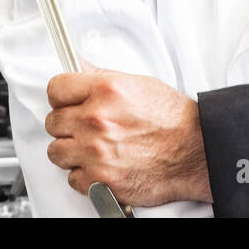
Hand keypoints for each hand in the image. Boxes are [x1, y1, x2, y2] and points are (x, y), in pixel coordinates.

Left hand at [44, 64, 211, 207]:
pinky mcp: (100, 180)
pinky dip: (84, 176)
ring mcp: (96, 153)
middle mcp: (96, 121)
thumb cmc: (172, 119)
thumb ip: (102, 76)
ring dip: (71, 151)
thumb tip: (79, 67)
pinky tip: (100, 166)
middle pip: (52, 122)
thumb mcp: (138, 83)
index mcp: (105, 91)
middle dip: (66, 124)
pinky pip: (72, 178)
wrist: (195, 151)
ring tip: (91, 148)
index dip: (61, 96)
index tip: (65, 102)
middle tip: (84, 126)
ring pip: (56, 152)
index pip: (55, 89)